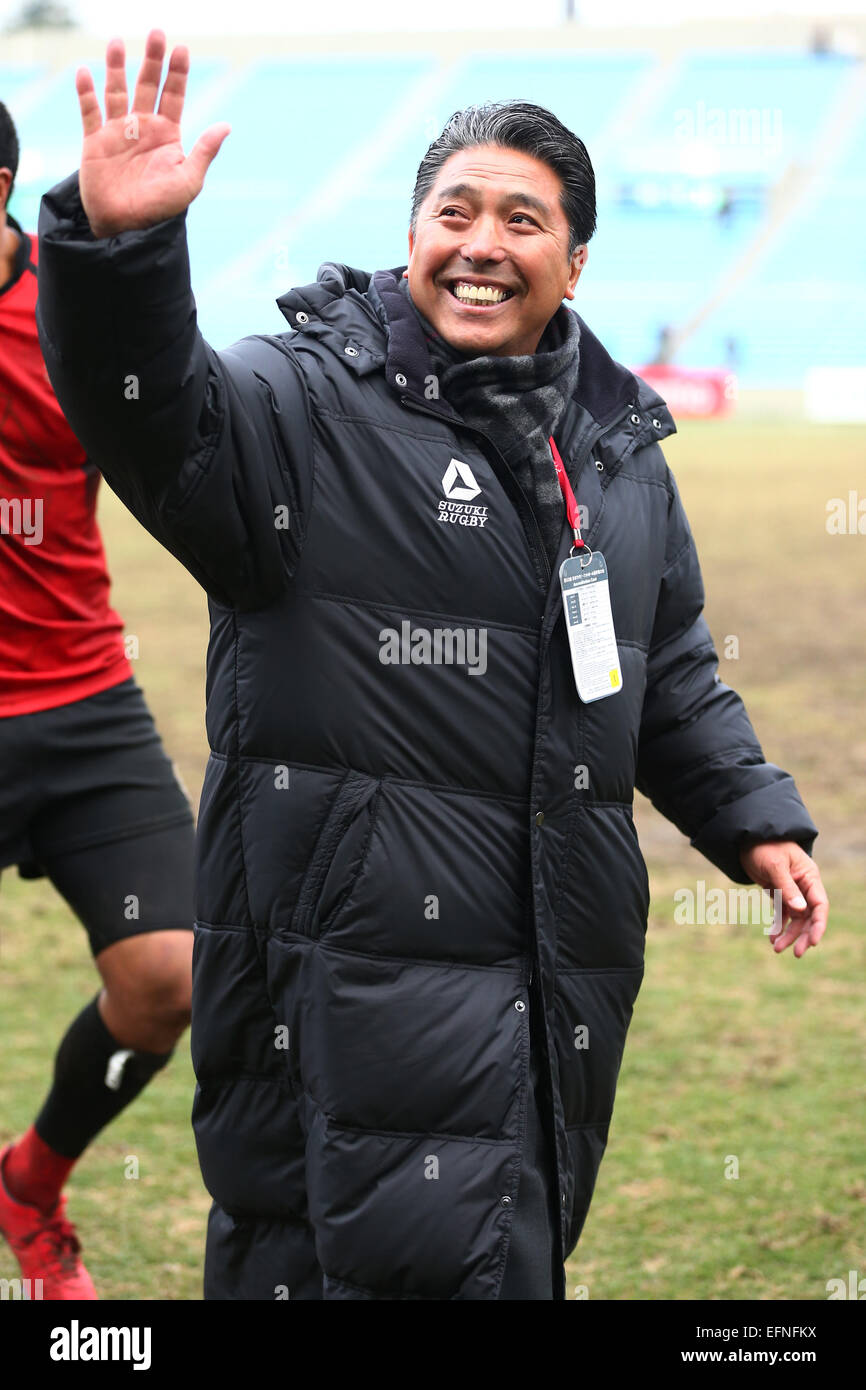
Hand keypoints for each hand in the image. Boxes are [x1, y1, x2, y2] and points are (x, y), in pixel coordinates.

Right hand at [75, 28, 229, 237]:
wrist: (127, 228)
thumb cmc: (161, 208)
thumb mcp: (188, 180)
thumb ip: (204, 151)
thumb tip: (226, 125)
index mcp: (167, 135)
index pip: (174, 96)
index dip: (178, 73)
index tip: (182, 48)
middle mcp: (143, 128)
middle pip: (148, 85)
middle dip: (153, 60)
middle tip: (157, 33)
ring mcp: (118, 132)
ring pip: (117, 91)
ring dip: (116, 67)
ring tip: (117, 42)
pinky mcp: (94, 142)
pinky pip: (89, 111)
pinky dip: (85, 92)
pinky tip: (84, 72)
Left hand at [738, 839, 827, 957]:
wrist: (747, 838)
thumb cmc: (764, 846)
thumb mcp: (775, 866)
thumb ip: (787, 888)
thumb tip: (801, 910)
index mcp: (809, 877)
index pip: (819, 904)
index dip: (818, 924)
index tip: (814, 942)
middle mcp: (804, 886)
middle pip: (808, 916)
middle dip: (803, 935)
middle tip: (797, 954)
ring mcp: (791, 891)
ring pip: (795, 918)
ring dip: (788, 934)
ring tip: (776, 948)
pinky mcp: (779, 893)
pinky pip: (782, 914)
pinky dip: (778, 926)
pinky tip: (772, 938)